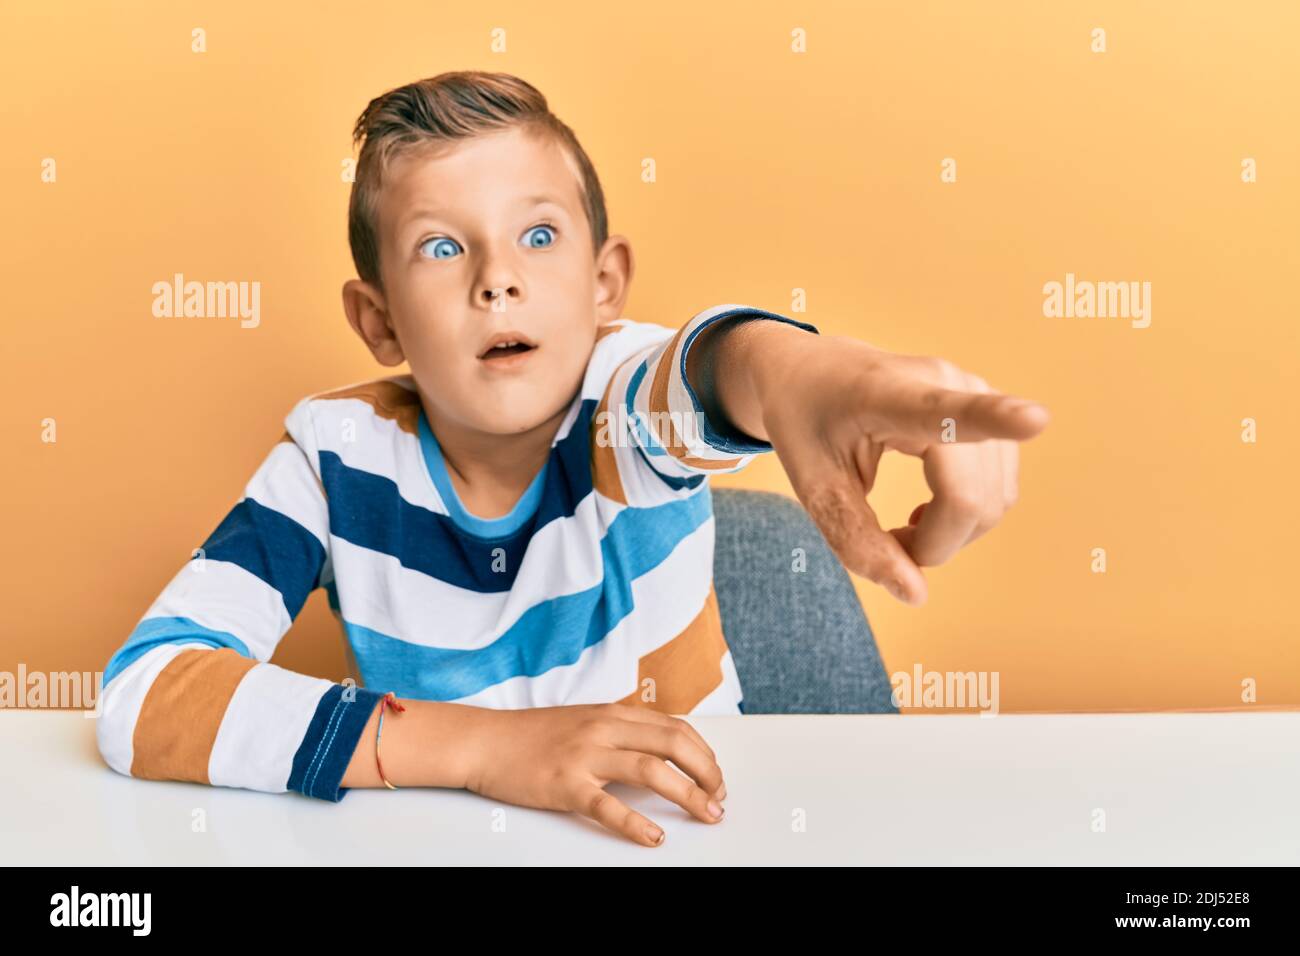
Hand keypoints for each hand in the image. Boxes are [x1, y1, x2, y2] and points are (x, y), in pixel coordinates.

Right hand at [464, 703, 726, 846]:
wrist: (485, 741)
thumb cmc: (533, 736)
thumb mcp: (585, 720)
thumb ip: (620, 731)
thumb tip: (662, 753)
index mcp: (613, 713)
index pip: (675, 727)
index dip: (704, 753)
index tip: (715, 777)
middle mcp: (604, 728)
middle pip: (674, 744)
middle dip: (707, 772)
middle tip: (719, 798)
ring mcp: (585, 755)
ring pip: (651, 771)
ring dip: (688, 795)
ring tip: (707, 814)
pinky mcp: (565, 784)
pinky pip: (608, 805)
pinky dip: (636, 823)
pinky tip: (654, 838)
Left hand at [744, 326, 1049, 604]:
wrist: (812, 369)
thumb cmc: (807, 420)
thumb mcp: (813, 486)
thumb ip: (858, 541)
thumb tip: (917, 595)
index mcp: (890, 395)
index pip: (949, 411)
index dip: (999, 418)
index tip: (1035, 419)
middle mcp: (948, 384)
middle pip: (972, 498)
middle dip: (934, 541)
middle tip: (886, 540)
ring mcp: (977, 394)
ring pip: (994, 499)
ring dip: (951, 532)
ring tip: (902, 524)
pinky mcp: (991, 413)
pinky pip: (998, 489)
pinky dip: (965, 515)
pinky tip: (928, 509)